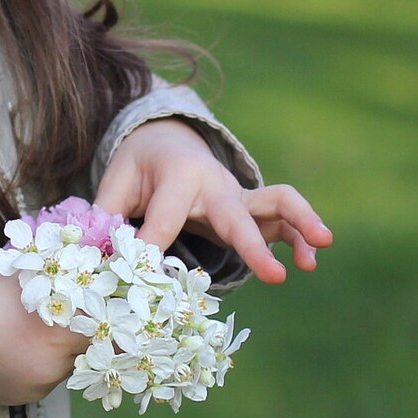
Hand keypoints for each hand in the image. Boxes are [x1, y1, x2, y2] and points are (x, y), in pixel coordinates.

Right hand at [0, 258, 87, 403]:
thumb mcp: (23, 273)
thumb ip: (58, 279)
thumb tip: (87, 271)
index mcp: (62, 328)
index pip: (103, 326)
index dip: (100, 313)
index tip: (97, 305)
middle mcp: (57, 363)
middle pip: (84, 346)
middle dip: (73, 331)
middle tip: (54, 313)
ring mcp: (39, 385)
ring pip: (63, 363)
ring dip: (53, 348)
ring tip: (23, 330)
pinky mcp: (22, 399)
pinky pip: (41, 378)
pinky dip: (34, 364)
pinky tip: (11, 348)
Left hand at [94, 118, 332, 284]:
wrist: (166, 142)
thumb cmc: (139, 165)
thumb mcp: (117, 181)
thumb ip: (108, 214)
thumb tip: (101, 255)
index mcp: (177, 174)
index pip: (166, 218)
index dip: (149, 247)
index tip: (140, 272)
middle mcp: (214, 183)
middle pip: (235, 212)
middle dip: (252, 244)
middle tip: (274, 276)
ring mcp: (237, 196)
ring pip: (277, 202)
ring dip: (300, 224)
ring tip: (316, 253)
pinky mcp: (249, 209)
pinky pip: (280, 219)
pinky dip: (297, 237)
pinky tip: (307, 261)